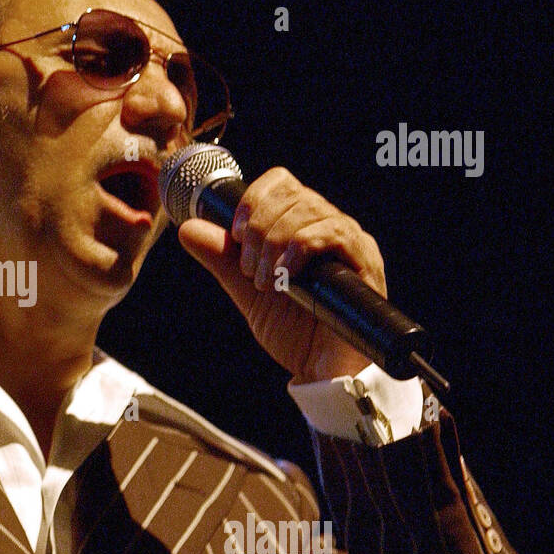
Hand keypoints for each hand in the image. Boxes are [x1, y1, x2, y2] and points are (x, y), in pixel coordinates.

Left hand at [176, 166, 384, 383]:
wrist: (322, 371)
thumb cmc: (293, 332)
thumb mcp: (246, 291)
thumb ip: (221, 259)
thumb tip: (188, 228)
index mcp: (304, 226)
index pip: (280, 182)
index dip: (252, 201)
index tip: (235, 236)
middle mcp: (330, 226)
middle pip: (291, 193)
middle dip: (258, 229)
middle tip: (249, 268)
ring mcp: (349, 242)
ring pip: (307, 210)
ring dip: (274, 244)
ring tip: (265, 281)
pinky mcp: (364, 261)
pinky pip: (329, 234)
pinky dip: (297, 251)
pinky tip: (284, 277)